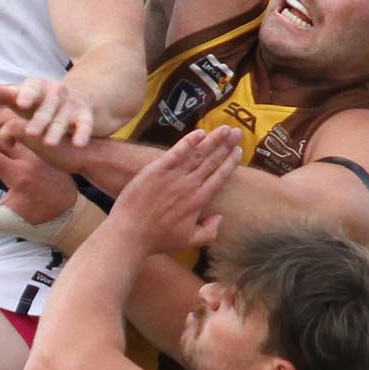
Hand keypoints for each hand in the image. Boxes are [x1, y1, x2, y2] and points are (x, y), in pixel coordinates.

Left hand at [0, 77, 99, 150]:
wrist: (76, 107)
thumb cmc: (41, 108)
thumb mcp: (23, 102)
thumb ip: (5, 97)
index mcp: (39, 88)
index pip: (31, 88)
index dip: (26, 95)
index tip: (20, 104)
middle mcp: (56, 92)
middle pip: (47, 106)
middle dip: (39, 119)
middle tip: (31, 133)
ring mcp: (71, 104)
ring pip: (63, 118)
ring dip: (57, 130)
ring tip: (49, 143)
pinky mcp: (85, 116)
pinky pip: (85, 124)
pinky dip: (82, 133)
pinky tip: (78, 144)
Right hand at [0, 127, 78, 232]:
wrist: (71, 215)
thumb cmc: (37, 221)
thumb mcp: (7, 223)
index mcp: (18, 176)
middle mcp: (29, 159)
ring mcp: (40, 151)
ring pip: (14, 127)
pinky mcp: (47, 146)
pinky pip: (28, 129)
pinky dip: (13, 120)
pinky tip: (1, 113)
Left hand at [108, 127, 240, 252]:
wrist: (130, 233)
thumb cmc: (157, 240)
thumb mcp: (188, 241)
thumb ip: (209, 231)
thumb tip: (220, 217)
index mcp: (199, 201)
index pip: (220, 177)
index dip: (230, 163)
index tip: (239, 151)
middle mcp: (190, 186)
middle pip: (212, 161)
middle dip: (226, 145)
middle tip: (237, 132)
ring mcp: (174, 176)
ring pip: (198, 154)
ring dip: (213, 140)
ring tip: (225, 128)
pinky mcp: (157, 170)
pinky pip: (176, 152)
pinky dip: (189, 141)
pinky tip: (200, 132)